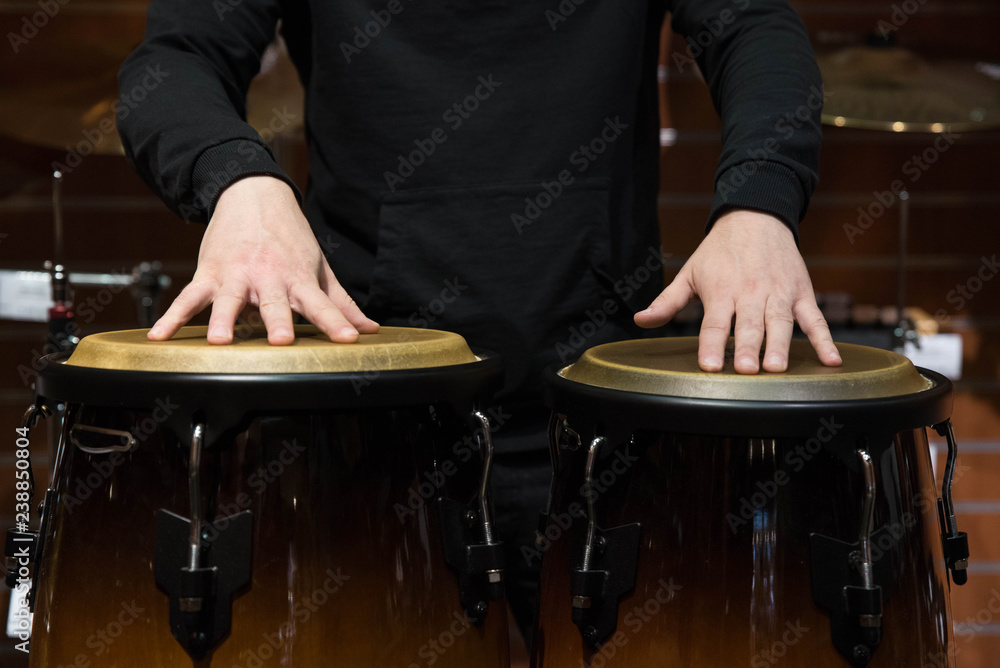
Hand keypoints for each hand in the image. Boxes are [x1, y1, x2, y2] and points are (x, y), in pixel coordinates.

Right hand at [148, 176, 378, 344]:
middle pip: (275, 303)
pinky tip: (158, 336)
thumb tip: (369, 329)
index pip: (322, 305)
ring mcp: (236, 276)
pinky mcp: (209, 273)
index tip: (349, 340)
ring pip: (228, 301)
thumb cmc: (290, 239)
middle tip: (282, 341)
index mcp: (298, 278)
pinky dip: (171, 317)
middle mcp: (268, 277)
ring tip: (219, 341)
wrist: (252, 195)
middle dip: (278, 321)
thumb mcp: (319, 268)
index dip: (336, 322)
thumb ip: (341, 303)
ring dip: (222, 320)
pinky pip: (189, 298)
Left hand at [634, 210, 840, 373]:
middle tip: (745, 370)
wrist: (756, 216)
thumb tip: (640, 321)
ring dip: (779, 345)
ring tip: (776, 368)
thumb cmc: (719, 251)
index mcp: (721, 291)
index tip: (708, 367)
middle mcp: (750, 293)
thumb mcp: (689, 273)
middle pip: (748, 325)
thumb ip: (668, 302)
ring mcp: (779, 294)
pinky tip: (832, 360)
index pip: (713, 323)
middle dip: (747, 347)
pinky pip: (815, 319)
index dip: (710, 345)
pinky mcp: (801, 293)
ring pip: (780, 323)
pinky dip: (825, 339)